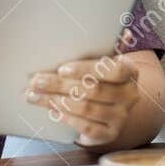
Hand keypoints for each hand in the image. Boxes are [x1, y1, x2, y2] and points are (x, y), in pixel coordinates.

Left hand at [26, 53, 141, 148]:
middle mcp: (129, 95)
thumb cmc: (103, 78)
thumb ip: (109, 46)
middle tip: (36, 81)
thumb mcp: (106, 60)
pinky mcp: (110, 134)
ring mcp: (121, 116)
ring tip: (34, 95)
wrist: (114, 108)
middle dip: (59, 85)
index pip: (113, 69)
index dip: (86, 69)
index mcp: (130, 72)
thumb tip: (124, 31)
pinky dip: (67, 118)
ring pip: (85, 108)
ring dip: (56, 101)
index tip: (62, 68)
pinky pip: (86, 127)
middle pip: (92, 89)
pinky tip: (51, 110)